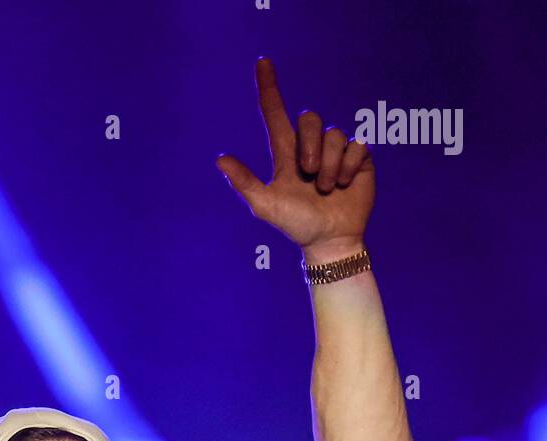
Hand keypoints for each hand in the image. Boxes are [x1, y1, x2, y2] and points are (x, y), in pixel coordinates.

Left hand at [216, 57, 374, 261]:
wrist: (330, 241)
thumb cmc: (296, 225)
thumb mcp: (266, 206)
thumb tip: (219, 159)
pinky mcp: (357, 158)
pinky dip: (348, 167)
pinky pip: (356, 145)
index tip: (262, 62)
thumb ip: (245, 182)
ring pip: (334, 134)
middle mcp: (311, 147)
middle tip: (309, 175)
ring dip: (329, 166)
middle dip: (310, 146)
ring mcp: (335, 151)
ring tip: (327, 189)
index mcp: (287, 154)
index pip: (275, 114)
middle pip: (310, 119)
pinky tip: (345, 185)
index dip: (268, 89)